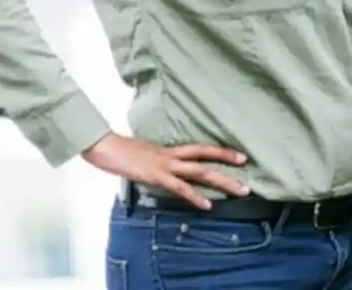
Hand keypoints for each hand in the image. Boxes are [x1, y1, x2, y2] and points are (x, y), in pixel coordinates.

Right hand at [81, 132, 250, 209]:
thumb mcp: (144, 155)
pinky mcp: (156, 176)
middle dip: (228, 161)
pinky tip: (207, 205)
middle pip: (206, 156)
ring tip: (240, 189)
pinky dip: (195, 197)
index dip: (220, 150)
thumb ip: (157, 160)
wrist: (104, 146)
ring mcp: (165, 166)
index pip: (200, 148)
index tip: (238, 154)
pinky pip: (180, 188)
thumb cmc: (120, 152)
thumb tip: (164, 167)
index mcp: (169, 150)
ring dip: (222, 181)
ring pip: (200, 172)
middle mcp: (171, 156)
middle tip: (248, 166)